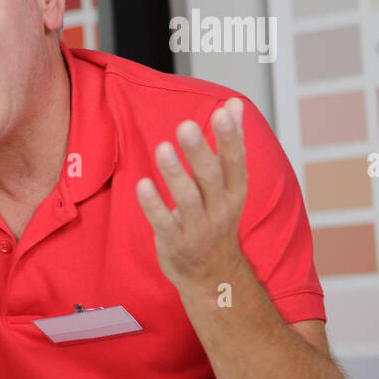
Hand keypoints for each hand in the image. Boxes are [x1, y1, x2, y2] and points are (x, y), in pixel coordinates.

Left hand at [136, 97, 249, 291]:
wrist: (212, 274)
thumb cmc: (217, 217)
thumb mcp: (229, 184)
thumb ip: (229, 143)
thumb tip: (234, 104)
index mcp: (235, 191)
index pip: (236, 161)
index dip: (231, 137)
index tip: (224, 111)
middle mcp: (221, 209)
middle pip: (212, 177)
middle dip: (200, 152)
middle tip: (186, 125)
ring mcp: (199, 228)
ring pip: (188, 199)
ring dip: (175, 174)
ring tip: (163, 148)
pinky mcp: (176, 242)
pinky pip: (164, 223)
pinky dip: (154, 205)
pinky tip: (142, 185)